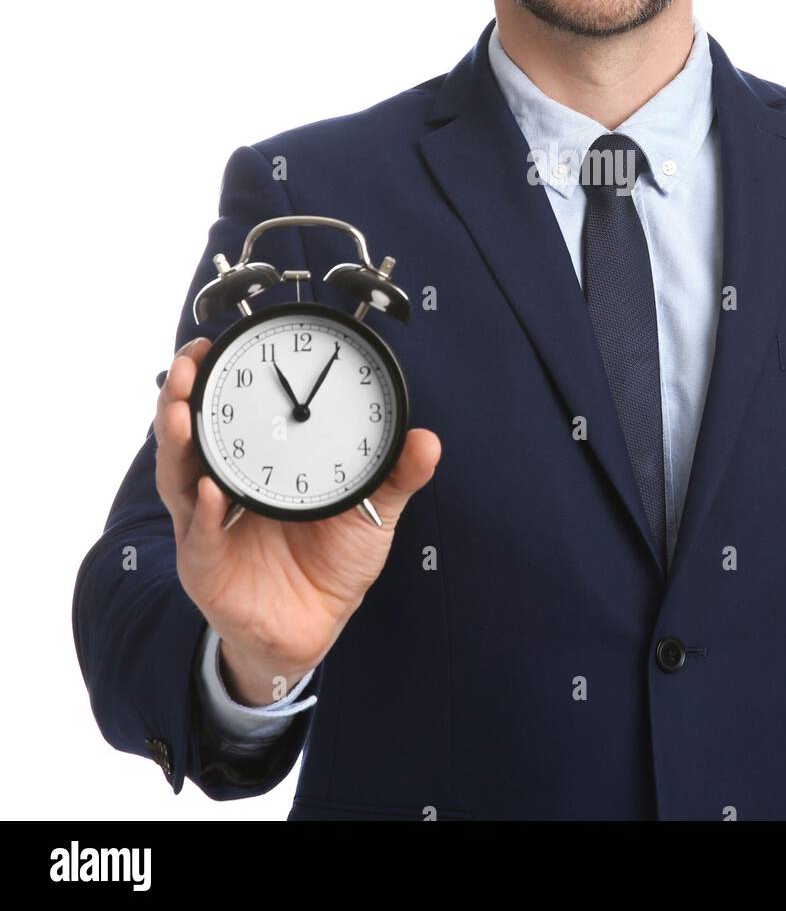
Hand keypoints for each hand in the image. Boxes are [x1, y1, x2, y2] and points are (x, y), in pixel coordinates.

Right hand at [154, 337, 440, 704]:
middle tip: (188, 362)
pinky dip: (205, 512)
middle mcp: (223, 486)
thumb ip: (398, 474)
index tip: (213, 340)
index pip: (228, 410)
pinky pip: (201, 536)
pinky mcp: (207, 566)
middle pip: (189, 433)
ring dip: (177, 441)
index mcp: (256, 461)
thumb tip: (428, 440)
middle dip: (182, 395)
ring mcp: (208, 525)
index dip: (215, 376)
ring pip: (180, 476)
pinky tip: (212, 490)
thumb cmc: (335, 557)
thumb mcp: (373, 509)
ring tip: (179, 410)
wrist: (318, 625)